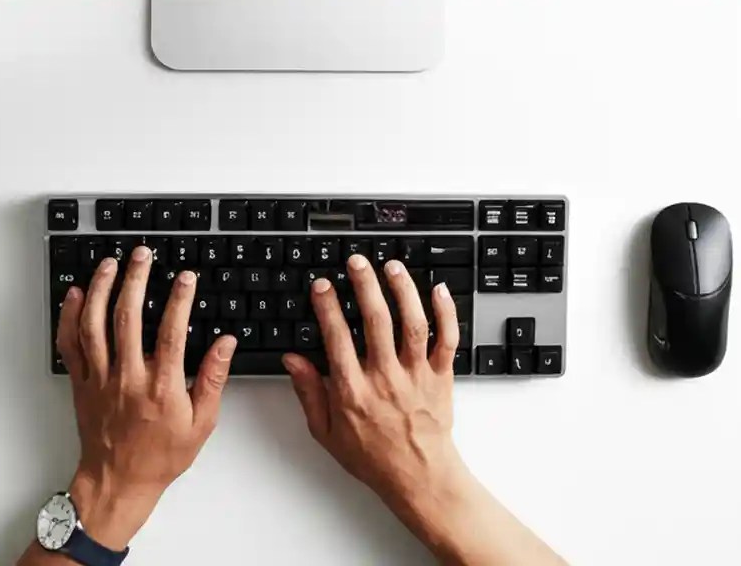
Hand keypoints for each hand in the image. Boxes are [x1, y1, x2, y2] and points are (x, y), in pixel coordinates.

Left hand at [53, 246, 236, 550]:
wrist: (118, 482)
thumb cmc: (159, 457)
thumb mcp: (201, 423)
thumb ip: (213, 379)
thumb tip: (226, 344)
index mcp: (161, 387)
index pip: (171, 332)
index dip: (179, 299)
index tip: (185, 277)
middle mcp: (127, 378)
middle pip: (127, 317)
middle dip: (136, 279)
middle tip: (143, 254)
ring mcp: (100, 378)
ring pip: (94, 324)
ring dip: (101, 288)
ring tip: (110, 264)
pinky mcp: (81, 383)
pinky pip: (70, 344)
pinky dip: (69, 316)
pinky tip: (75, 294)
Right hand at [283, 255, 466, 519]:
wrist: (419, 477)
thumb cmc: (373, 458)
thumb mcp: (326, 432)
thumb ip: (309, 392)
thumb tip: (293, 360)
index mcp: (353, 391)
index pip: (338, 338)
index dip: (328, 307)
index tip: (322, 286)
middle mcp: (386, 379)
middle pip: (376, 321)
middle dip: (365, 286)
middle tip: (357, 263)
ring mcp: (416, 376)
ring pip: (412, 324)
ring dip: (402, 291)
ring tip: (392, 267)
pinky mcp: (441, 377)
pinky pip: (447, 340)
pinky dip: (445, 313)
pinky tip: (438, 290)